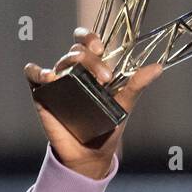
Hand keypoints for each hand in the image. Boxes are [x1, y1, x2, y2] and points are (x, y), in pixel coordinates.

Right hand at [23, 27, 164, 180]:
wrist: (90, 154)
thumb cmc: (107, 127)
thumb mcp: (124, 104)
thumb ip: (137, 84)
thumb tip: (158, 67)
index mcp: (93, 68)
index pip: (88, 42)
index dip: (90, 37)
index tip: (101, 47)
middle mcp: (75, 71)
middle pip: (76, 52)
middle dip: (90, 59)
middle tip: (105, 78)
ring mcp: (58, 81)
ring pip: (60, 61)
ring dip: (67, 64)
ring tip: (73, 78)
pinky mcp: (42, 94)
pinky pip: (33, 74)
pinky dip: (37, 71)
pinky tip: (48, 78)